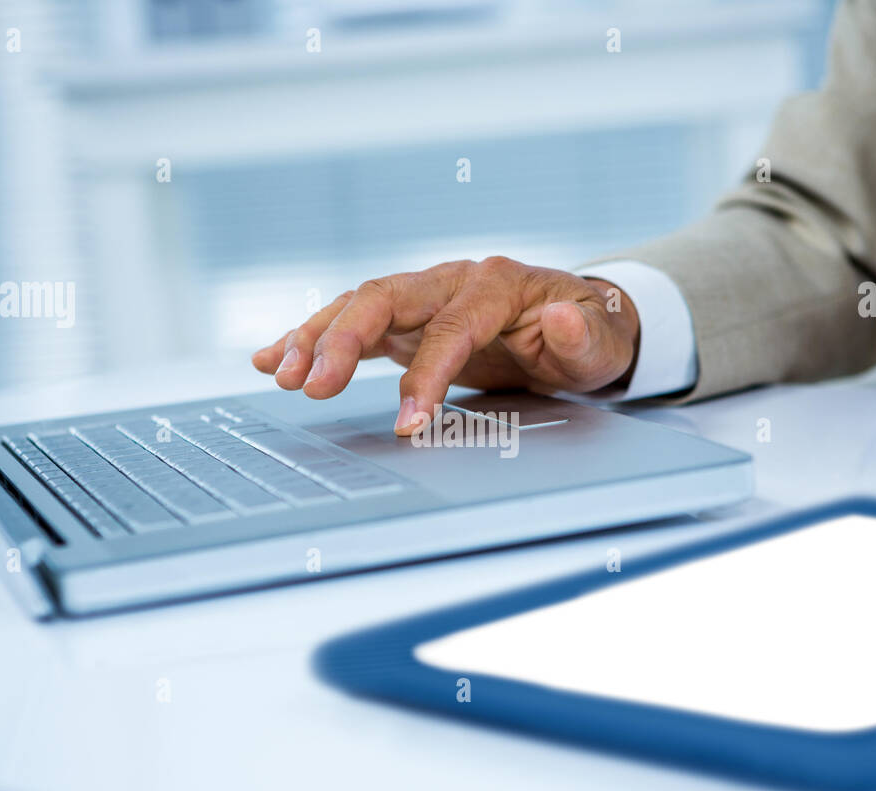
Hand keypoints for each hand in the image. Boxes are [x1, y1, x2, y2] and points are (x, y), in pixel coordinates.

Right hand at [251, 257, 639, 433]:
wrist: (580, 323)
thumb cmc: (591, 336)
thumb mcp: (604, 339)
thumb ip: (584, 333)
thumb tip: (564, 316)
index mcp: (497, 284)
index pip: (451, 328)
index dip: (427, 375)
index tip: (408, 423)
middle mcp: (451, 281)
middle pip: (384, 298)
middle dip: (343, 339)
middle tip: (312, 386)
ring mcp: (424, 297)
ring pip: (358, 306)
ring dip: (315, 338)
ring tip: (281, 375)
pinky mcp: (406, 320)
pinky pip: (352, 323)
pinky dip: (311, 338)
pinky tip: (271, 359)